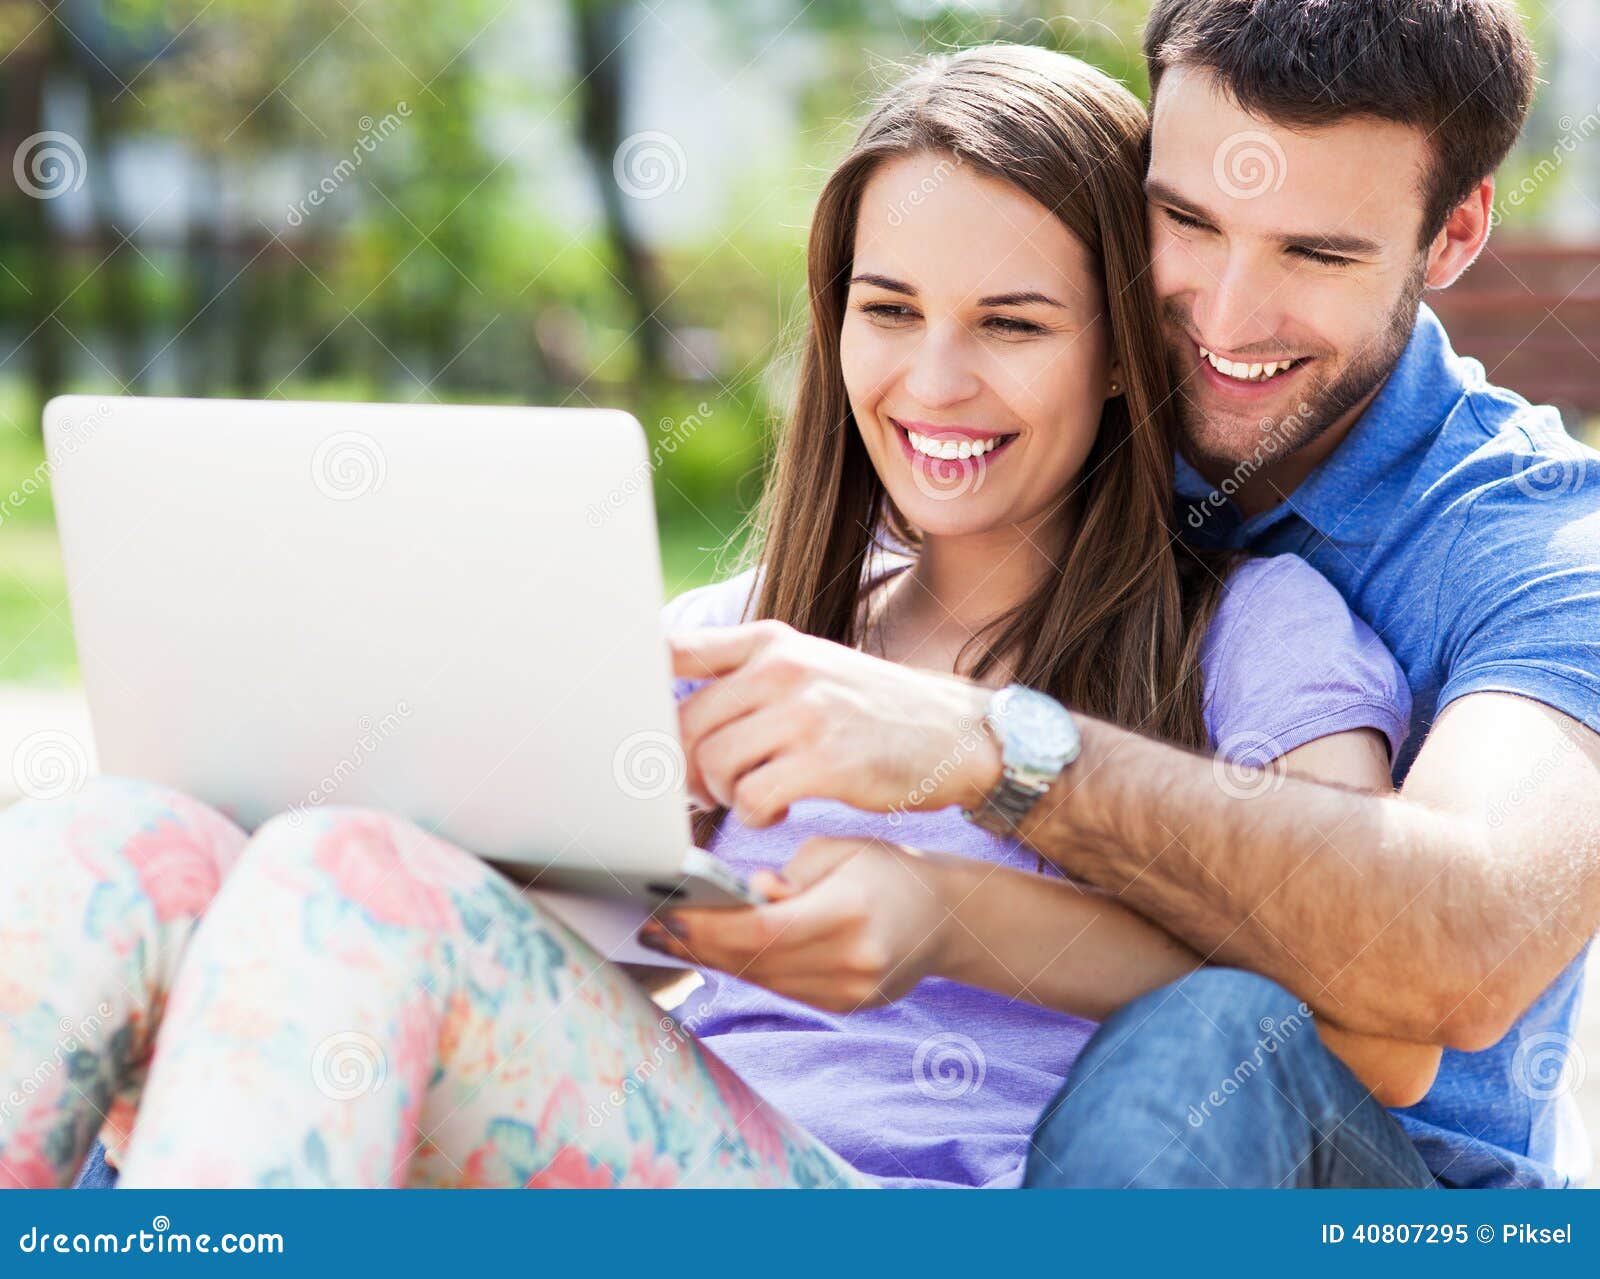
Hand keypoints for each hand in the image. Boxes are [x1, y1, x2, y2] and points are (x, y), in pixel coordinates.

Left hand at [637, 836, 961, 1011]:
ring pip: (763, 980)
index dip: (704, 928)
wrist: (946, 917)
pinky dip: (746, 967)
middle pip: (754, 962)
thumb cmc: (885, 869)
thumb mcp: (835, 851)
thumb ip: (782, 878)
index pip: (759, 931)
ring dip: (714, 959)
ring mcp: (849, 993)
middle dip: (697, 945)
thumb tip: (734, 899)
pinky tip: (717, 950)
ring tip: (672, 938)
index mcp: (849, 914)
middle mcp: (850, 963)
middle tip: (652, 929)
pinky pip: (781, 987)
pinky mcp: (844, 1006)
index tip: (663, 916)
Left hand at [670, 620, 1000, 825]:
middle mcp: (783, 667)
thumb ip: (745, 675)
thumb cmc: (869, 709)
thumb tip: (666, 712)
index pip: (676, 650)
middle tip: (704, 789)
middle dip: (685, 769)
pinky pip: (752, 798)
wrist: (954, 732)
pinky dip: (754, 814)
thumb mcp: (809, 666)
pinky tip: (777, 809)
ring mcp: (806, 712)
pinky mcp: (826, 760)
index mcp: (770, 641)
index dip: (637, 688)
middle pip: (685, 725)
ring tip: (749, 796)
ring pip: (713, 764)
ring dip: (721, 794)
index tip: (630, 723)